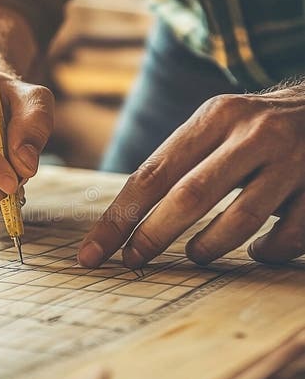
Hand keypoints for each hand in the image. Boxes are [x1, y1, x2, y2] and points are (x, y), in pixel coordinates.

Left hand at [78, 86, 304, 267]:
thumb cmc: (257, 128)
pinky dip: (266, 252)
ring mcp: (292, 159)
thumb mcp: (218, 125)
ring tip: (197, 254)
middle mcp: (253, 133)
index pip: (152, 174)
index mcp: (215, 116)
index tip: (92, 254)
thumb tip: (122, 221)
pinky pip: (287, 235)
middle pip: (190, 195)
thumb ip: (179, 162)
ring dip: (209, 247)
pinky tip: (257, 251)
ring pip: (240, 220)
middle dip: (153, 236)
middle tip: (133, 262)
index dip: (118, 219)